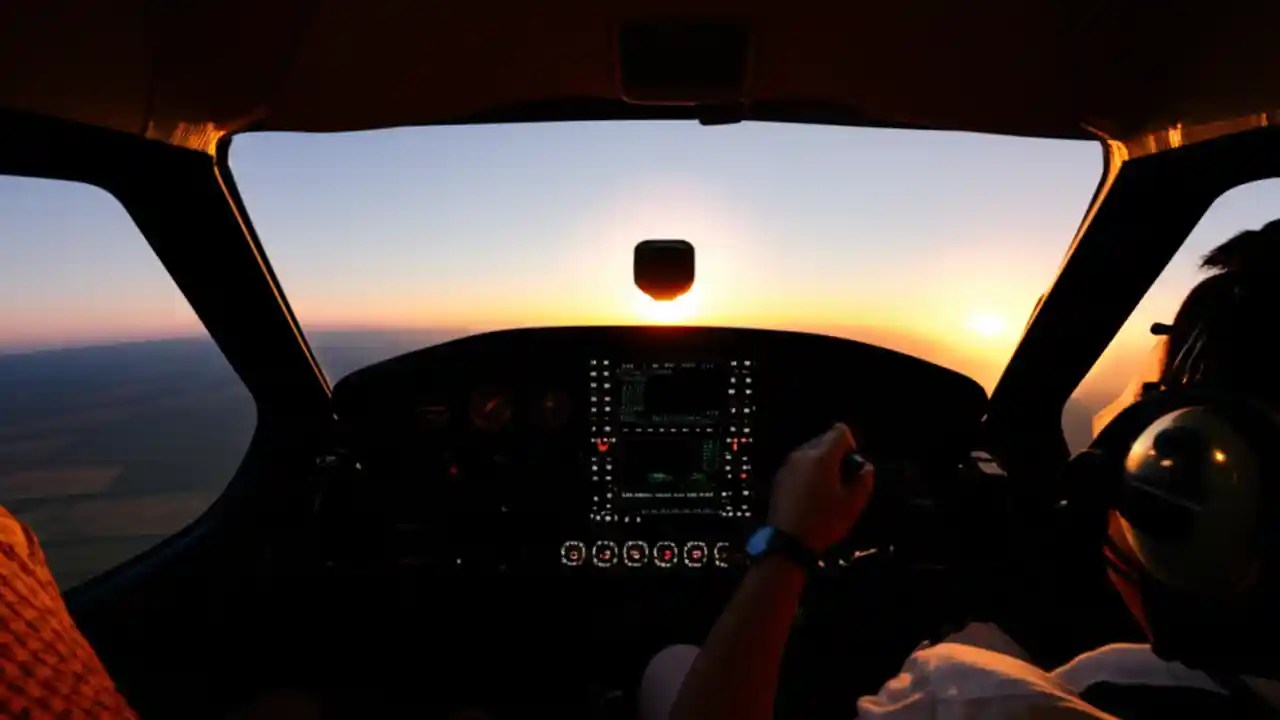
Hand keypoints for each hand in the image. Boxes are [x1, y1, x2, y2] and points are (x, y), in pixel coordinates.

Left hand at [767, 423, 874, 551]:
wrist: (787, 541)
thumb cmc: (824, 521)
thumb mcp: (853, 503)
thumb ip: (864, 479)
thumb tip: (864, 466)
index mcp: (822, 456)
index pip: (840, 431)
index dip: (851, 443)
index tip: (852, 464)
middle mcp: (802, 454)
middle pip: (824, 439)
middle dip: (836, 453)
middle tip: (842, 478)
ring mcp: (788, 464)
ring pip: (810, 451)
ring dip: (822, 461)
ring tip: (827, 487)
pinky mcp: (779, 476)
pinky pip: (799, 463)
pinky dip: (808, 470)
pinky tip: (811, 493)